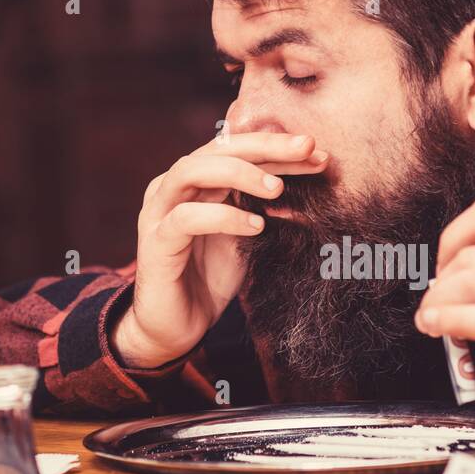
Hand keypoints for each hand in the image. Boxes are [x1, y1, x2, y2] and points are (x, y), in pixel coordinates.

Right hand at [112, 132, 328, 366]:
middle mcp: (172, 187)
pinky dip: (223, 216)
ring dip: (239, 173)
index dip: (278, 149)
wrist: (175, 328)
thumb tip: (310, 183)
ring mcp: (159, 212)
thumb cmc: (208, 278)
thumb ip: (265, 206)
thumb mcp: (246, 236)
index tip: (319, 154)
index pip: (238, 150)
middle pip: (217, 148)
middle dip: (265, 146)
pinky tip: (255, 226)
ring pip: (192, 171)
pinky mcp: (155, 243)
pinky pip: (186, 219)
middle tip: (307, 147)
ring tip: (278, 188)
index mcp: (195, 181)